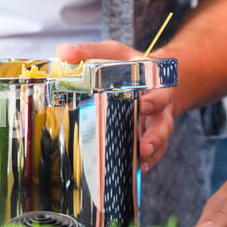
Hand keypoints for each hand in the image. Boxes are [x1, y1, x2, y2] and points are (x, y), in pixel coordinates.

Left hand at [57, 40, 173, 171]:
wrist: (151, 80)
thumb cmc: (129, 66)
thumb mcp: (113, 53)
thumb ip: (90, 52)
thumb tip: (63, 52)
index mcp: (154, 86)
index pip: (159, 93)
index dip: (153, 101)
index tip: (143, 105)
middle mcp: (159, 109)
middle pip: (163, 124)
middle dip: (155, 136)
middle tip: (144, 146)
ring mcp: (154, 126)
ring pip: (160, 142)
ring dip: (151, 154)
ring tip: (140, 165)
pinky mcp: (147, 139)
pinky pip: (152, 155)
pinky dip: (145, 165)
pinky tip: (137, 174)